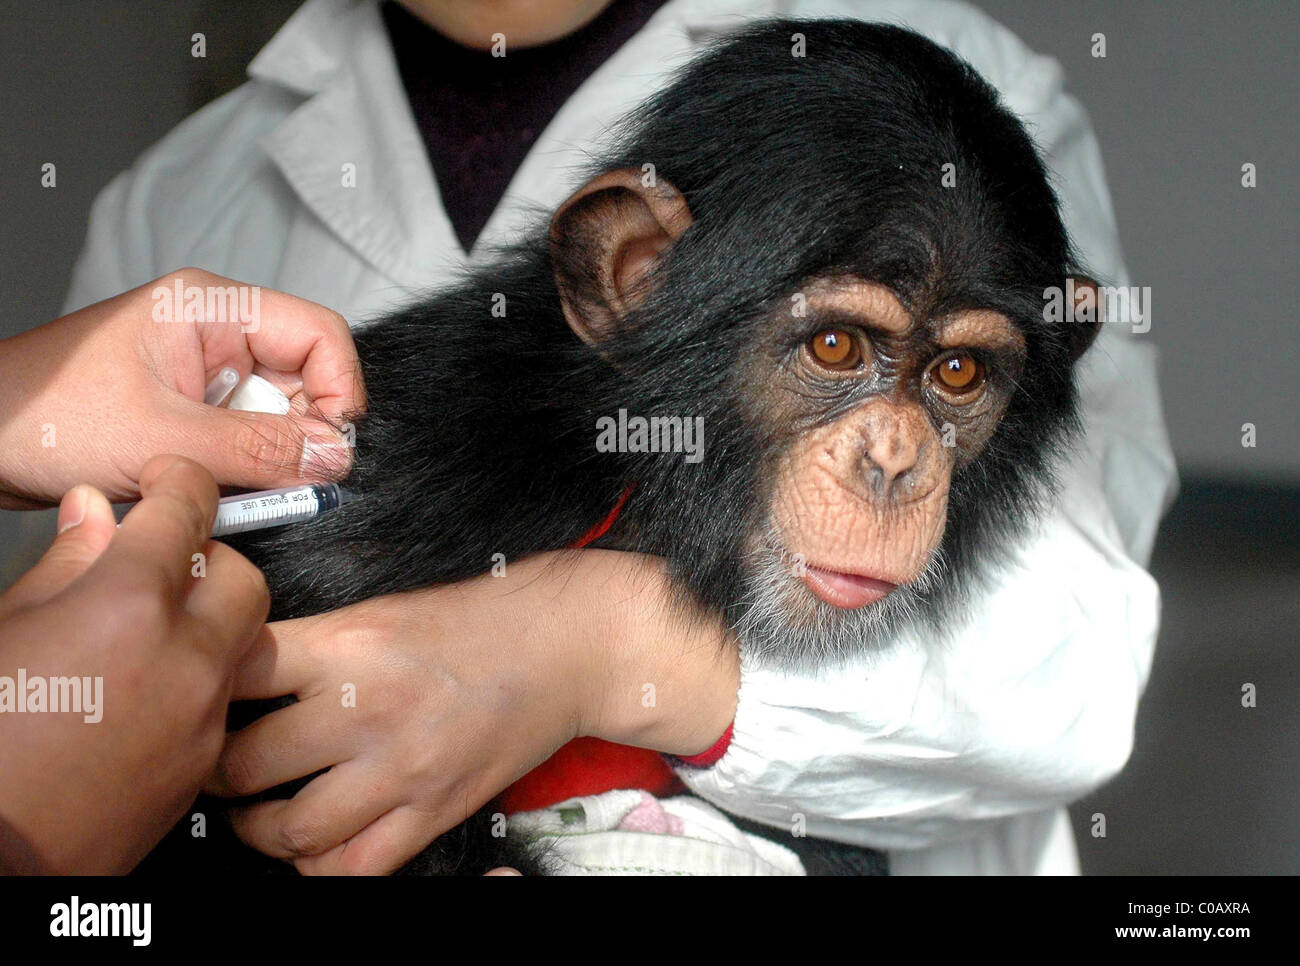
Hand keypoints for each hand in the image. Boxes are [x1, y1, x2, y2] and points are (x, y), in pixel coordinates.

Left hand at [0, 268, 363, 507]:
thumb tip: (335, 459)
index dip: (339, 391)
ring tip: (232, 492)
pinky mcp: (192, 410)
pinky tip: (216, 491)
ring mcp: (203, 373)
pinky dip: (243, 472)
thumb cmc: (43, 417)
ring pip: (278, 416)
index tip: (333, 451)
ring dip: (268, 461)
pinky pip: (246, 439)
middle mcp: (215, 333)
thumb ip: (257, 449)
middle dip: (301, 436)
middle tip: (283, 486)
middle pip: (304, 379)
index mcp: (212, 308)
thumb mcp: (162, 438)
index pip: (319, 334)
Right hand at [0, 455, 268, 872]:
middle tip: (163, 562)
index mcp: (129, 606)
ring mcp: (203, 713)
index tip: (169, 478)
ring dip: (211, 617)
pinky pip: (224, 695)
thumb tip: (92, 514)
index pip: (187, 510)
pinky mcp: (203, 763)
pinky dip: (200, 674)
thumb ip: (63, 563)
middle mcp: (187, 655)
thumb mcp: (3, 630)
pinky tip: (146, 685)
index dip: (179, 480)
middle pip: (243, 574)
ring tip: (151, 626)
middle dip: (211, 555)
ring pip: (243, 636)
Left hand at [207, 550, 738, 873]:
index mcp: (348, 644)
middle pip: (244, 764)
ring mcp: (400, 768)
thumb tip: (241, 670)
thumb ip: (314, 644)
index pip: (235, 674)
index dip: (198, 690)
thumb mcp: (383, 608)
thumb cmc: (479, 619)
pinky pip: (353, 867)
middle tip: (216, 766)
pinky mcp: (432, 811)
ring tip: (256, 813)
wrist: (566, 646)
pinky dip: (319, 866)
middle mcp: (366, 708)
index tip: (193, 699)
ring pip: (288, 830)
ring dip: (257, 829)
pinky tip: (315, 844)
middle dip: (216, 772)